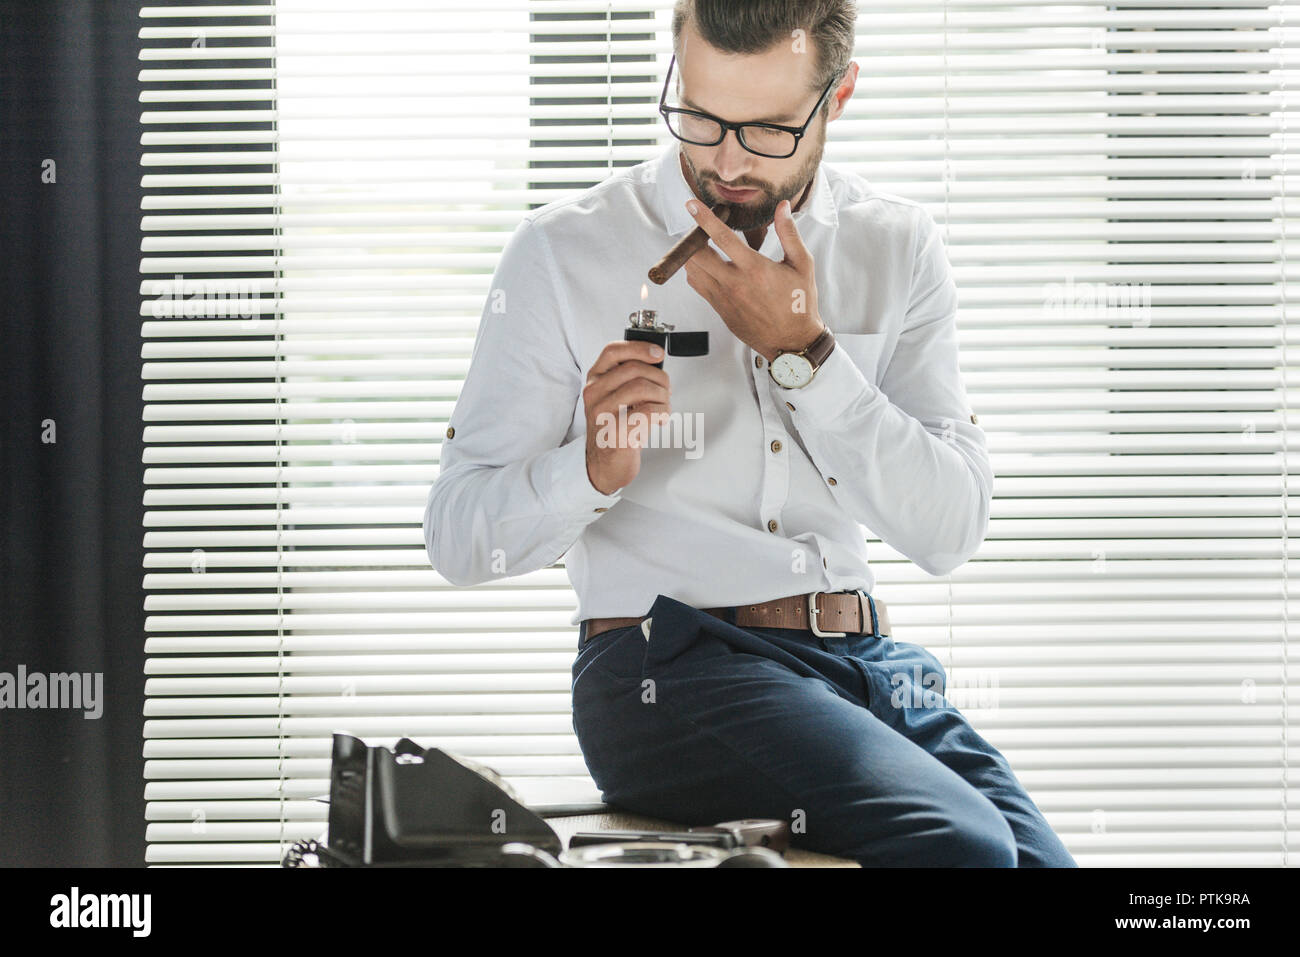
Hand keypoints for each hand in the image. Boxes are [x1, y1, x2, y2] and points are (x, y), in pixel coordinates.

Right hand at [583, 340, 671, 494]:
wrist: (606, 465)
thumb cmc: (616, 430)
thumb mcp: (617, 398)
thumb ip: (630, 379)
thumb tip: (656, 364)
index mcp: (595, 381)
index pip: (613, 351)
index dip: (639, 347)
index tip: (658, 353)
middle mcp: (594, 394)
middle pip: (634, 370)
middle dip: (660, 378)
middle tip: (666, 391)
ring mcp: (602, 412)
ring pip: (642, 388)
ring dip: (663, 397)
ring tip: (663, 407)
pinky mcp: (615, 431)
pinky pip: (649, 411)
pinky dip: (663, 413)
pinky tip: (660, 420)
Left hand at [681, 198, 824, 361]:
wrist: (792, 342)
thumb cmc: (799, 303)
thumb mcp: (802, 265)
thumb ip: (789, 234)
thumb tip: (782, 207)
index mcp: (755, 269)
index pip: (722, 238)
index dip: (704, 219)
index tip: (691, 205)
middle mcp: (735, 283)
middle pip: (698, 255)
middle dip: (693, 237)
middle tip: (698, 227)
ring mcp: (724, 299)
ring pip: (693, 271)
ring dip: (692, 255)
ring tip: (700, 244)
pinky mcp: (719, 310)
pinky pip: (698, 286)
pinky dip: (696, 272)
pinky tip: (706, 265)